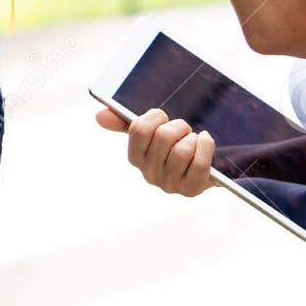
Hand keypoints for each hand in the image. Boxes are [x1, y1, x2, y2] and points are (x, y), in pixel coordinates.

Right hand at [95, 106, 215, 197]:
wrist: (203, 166)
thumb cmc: (173, 146)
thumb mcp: (151, 133)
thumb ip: (125, 123)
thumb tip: (99, 116)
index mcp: (135, 157)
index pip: (139, 130)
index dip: (155, 117)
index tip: (163, 117)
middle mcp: (149, 174)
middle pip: (164, 137)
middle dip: (178, 126)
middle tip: (183, 129)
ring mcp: (169, 184)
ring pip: (182, 150)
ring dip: (192, 138)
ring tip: (193, 139)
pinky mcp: (190, 190)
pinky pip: (199, 163)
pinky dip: (205, 146)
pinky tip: (205, 140)